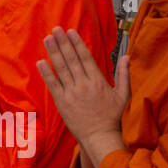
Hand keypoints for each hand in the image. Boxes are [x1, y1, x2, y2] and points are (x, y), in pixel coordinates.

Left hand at [37, 27, 128, 167]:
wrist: (100, 137)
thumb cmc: (113, 118)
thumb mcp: (124, 95)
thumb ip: (124, 74)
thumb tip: (127, 57)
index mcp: (98, 81)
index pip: (85, 57)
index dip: (77, 43)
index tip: (70, 32)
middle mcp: (83, 84)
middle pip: (71, 59)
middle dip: (63, 43)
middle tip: (56, 29)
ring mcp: (72, 93)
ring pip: (61, 69)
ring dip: (54, 52)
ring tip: (47, 39)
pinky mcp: (62, 103)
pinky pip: (53, 85)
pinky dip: (46, 73)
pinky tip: (41, 62)